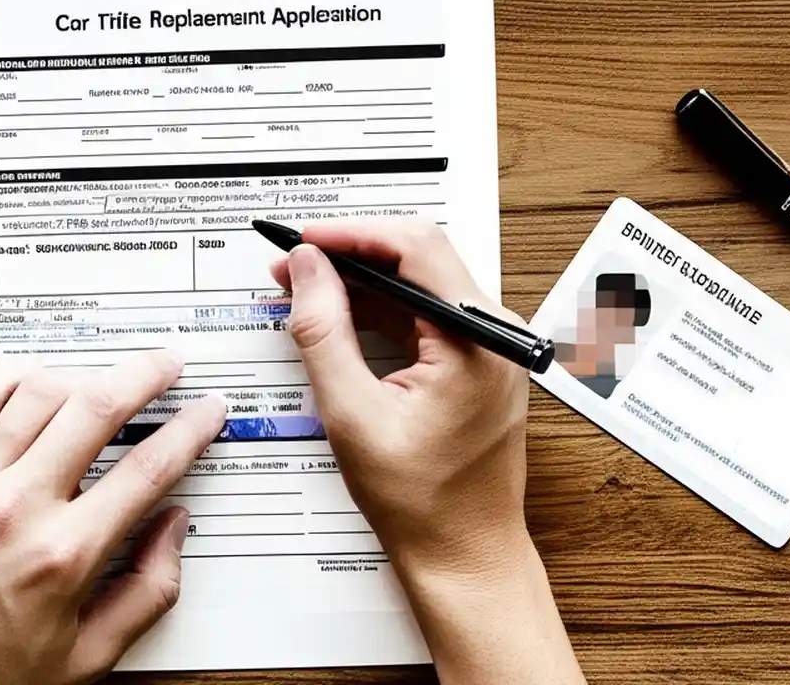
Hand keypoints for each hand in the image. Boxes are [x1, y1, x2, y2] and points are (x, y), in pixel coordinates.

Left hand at [0, 352, 225, 684]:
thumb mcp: (89, 656)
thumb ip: (148, 591)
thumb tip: (174, 528)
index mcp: (65, 556)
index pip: (148, 469)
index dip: (190, 429)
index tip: (206, 411)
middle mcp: (17, 510)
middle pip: (98, 408)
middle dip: (146, 374)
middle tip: (167, 364)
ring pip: (38, 393)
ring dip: (84, 371)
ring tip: (106, 373)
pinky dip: (9, 376)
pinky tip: (33, 376)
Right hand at [270, 219, 584, 683]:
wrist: (464, 554)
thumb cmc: (423, 503)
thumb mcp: (352, 414)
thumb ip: (323, 332)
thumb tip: (308, 271)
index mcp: (477, 340)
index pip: (415, 246)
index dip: (350, 234)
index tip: (304, 241)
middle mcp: (494, 334)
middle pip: (419, 256)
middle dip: (350, 254)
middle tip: (295, 265)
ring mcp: (490, 347)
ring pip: (419, 282)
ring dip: (361, 281)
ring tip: (305, 288)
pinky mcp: (477, 361)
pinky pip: (425, 314)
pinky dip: (378, 309)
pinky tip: (338, 316)